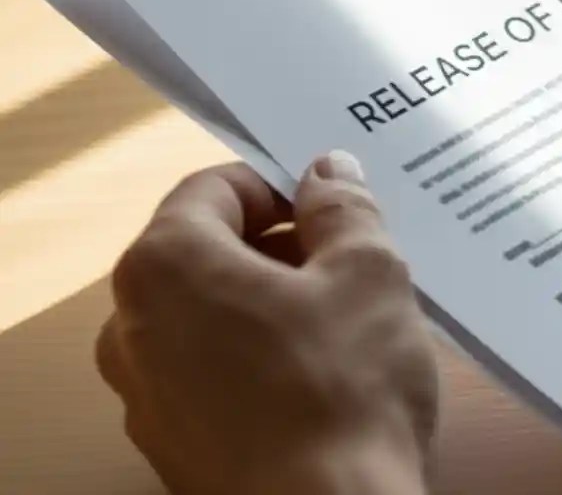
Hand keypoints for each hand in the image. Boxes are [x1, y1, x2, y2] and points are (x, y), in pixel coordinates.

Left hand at [96, 153, 436, 494]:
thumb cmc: (344, 392)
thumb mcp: (368, 274)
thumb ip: (344, 210)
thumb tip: (329, 174)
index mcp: (166, 266)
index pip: (214, 188)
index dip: (281, 185)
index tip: (333, 203)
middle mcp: (132, 328)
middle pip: (208, 253)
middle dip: (282, 246)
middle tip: (354, 261)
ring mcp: (147, 394)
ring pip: (213, 316)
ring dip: (275, 304)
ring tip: (349, 322)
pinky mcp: (175, 445)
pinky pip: (215, 374)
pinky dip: (262, 359)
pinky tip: (325, 377)